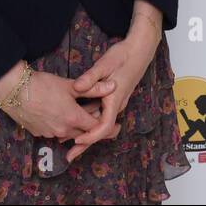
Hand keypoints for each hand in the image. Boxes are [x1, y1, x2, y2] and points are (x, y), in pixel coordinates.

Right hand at [0, 68, 117, 140]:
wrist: (15, 90)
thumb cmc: (43, 85)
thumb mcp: (71, 85)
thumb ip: (94, 88)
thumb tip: (113, 85)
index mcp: (73, 118)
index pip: (96, 127)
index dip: (105, 123)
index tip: (114, 122)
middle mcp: (63, 130)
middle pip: (83, 133)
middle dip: (91, 125)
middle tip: (97, 115)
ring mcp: (49, 133)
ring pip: (69, 134)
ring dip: (75, 126)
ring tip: (77, 112)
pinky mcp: (38, 133)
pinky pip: (55, 133)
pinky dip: (60, 126)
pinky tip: (58, 113)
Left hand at [64, 28, 159, 162]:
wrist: (140, 50)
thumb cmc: (124, 56)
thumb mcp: (106, 64)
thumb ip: (91, 77)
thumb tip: (76, 87)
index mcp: (115, 99)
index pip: (104, 126)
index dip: (90, 136)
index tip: (76, 140)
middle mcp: (116, 105)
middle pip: (100, 129)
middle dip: (85, 142)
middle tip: (69, 155)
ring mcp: (114, 102)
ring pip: (99, 122)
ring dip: (84, 131)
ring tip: (65, 141)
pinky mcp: (112, 98)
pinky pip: (99, 113)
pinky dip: (87, 119)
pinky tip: (74, 121)